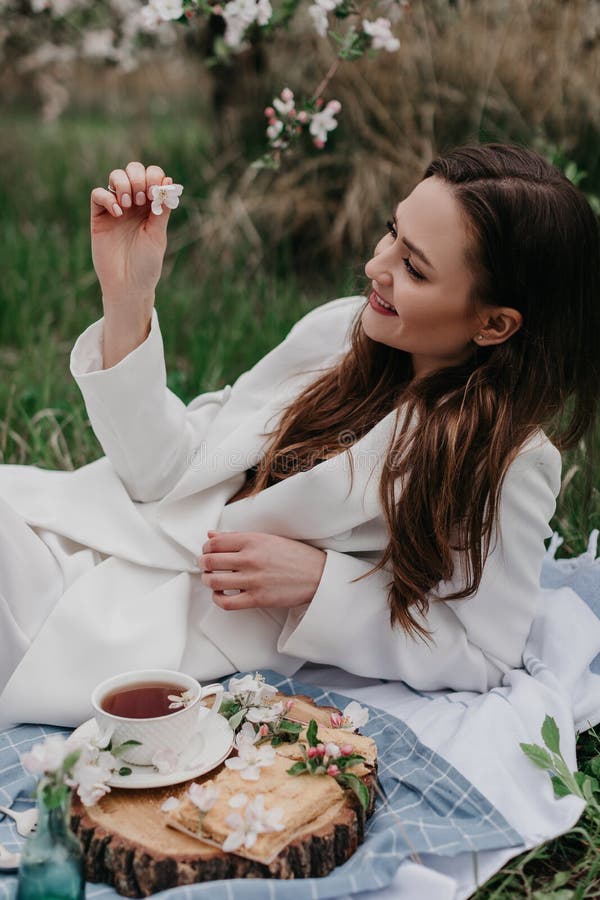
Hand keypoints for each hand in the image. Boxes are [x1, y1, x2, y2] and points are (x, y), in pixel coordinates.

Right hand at [90, 161, 173, 316]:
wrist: (128, 285)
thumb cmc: (146, 264)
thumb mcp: (158, 235)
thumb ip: (161, 210)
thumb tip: (169, 182)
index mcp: (151, 207)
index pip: (152, 176)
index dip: (154, 176)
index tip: (156, 192)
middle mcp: (133, 204)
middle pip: (133, 170)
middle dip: (138, 177)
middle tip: (142, 198)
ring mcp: (115, 209)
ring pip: (115, 177)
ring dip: (124, 184)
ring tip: (129, 205)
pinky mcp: (99, 217)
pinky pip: (98, 194)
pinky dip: (108, 197)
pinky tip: (118, 213)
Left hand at [198, 531, 326, 611]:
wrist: (317, 574)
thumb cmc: (293, 555)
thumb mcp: (266, 538)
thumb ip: (236, 537)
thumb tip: (211, 535)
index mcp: (252, 540)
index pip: (214, 543)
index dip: (205, 548)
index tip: (208, 552)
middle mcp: (250, 558)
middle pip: (210, 561)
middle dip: (202, 564)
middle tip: (206, 566)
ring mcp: (253, 579)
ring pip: (214, 581)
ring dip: (207, 580)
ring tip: (212, 579)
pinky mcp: (258, 598)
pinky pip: (227, 602)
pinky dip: (218, 599)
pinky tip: (221, 595)